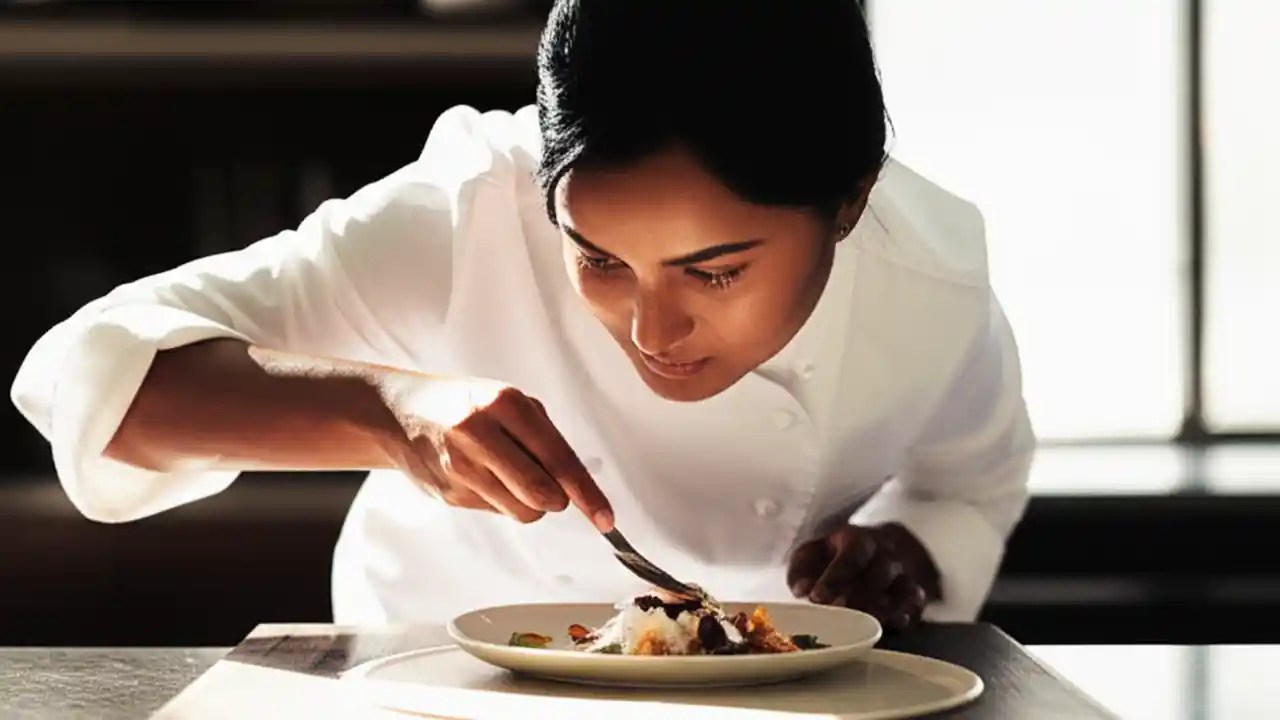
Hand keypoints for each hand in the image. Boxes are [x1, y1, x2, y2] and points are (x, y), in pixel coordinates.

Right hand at [372, 372, 613, 530]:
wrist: (399, 413)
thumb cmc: (466, 404)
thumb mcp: (508, 402)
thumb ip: (543, 437)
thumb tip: (576, 483)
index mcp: (505, 404)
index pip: (558, 458)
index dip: (587, 494)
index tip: (606, 518)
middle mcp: (481, 434)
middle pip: (542, 494)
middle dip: (557, 499)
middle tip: (551, 486)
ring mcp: (461, 466)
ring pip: (522, 511)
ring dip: (530, 503)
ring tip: (511, 475)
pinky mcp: (449, 493)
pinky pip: (496, 512)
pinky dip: (502, 500)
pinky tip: (484, 476)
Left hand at [786, 523, 939, 631]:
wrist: (877, 546)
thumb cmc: (837, 555)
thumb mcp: (814, 553)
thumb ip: (802, 570)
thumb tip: (801, 591)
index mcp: (859, 540)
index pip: (850, 556)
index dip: (834, 577)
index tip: (817, 597)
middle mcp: (887, 554)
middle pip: (879, 572)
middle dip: (858, 595)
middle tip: (838, 614)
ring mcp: (905, 574)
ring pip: (903, 589)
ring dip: (883, 609)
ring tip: (863, 626)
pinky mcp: (916, 594)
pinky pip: (917, 605)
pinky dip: (907, 616)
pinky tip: (893, 626)